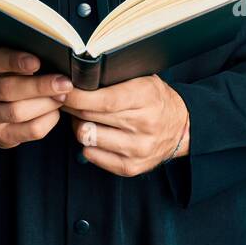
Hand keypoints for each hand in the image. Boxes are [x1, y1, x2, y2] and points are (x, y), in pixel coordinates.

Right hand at [0, 47, 72, 148]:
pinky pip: (29, 130)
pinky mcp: (1, 135)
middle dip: (40, 86)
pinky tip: (55, 110)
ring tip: (62, 96)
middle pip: (8, 89)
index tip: (37, 62)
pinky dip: (47, 119)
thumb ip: (21, 57)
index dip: (15, 61)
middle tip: (64, 83)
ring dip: (46, 104)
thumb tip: (55, 57)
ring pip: (18, 112)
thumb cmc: (4, 75)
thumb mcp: (4, 61)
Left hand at [59, 73, 189, 176]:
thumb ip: (116, 79)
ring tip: (85, 117)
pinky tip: (96, 134)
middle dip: (72, 107)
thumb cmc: (156, 100)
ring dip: (79, 125)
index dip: (77, 96)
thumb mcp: (143, 80)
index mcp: (146, 98)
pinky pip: (92, 156)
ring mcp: (138, 149)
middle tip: (67, 100)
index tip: (63, 90)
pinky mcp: (131, 167)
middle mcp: (143, 126)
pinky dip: (88, 144)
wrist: (182, 128)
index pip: (103, 100)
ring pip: (88, 137)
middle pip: (90, 117)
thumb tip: (79, 77)